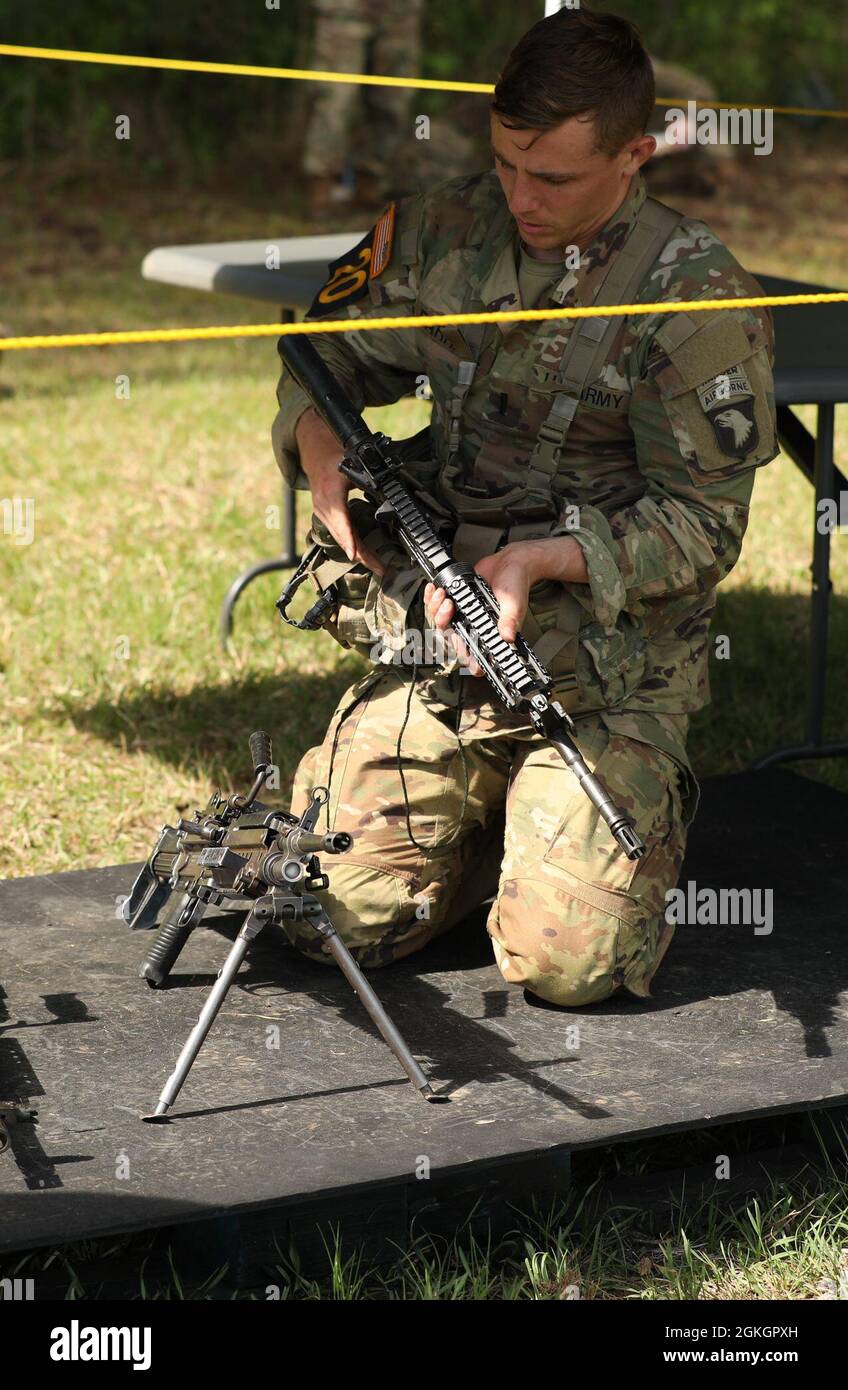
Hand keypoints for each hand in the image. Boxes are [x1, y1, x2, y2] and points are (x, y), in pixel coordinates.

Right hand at [295, 407, 386, 575]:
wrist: (315, 456)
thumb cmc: (335, 458)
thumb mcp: (353, 466)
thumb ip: (368, 481)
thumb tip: (388, 493)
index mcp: (331, 494)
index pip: (340, 521)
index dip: (348, 539)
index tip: (354, 554)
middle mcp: (324, 507)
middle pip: (344, 537)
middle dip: (363, 556)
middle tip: (381, 569)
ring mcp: (323, 514)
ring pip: (342, 539)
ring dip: (360, 554)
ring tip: (378, 567)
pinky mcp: (326, 518)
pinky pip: (340, 535)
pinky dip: (353, 546)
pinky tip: (365, 556)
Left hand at [424, 543, 539, 677]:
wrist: (509, 562)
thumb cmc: (516, 584)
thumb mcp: (514, 603)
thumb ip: (510, 620)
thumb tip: (508, 636)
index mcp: (491, 635)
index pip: (473, 657)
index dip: (462, 654)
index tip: (457, 639)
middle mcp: (476, 629)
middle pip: (449, 640)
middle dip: (443, 624)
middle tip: (449, 606)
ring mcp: (464, 616)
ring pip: (440, 624)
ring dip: (435, 609)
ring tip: (443, 593)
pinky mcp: (456, 602)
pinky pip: (437, 607)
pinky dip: (431, 599)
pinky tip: (435, 589)